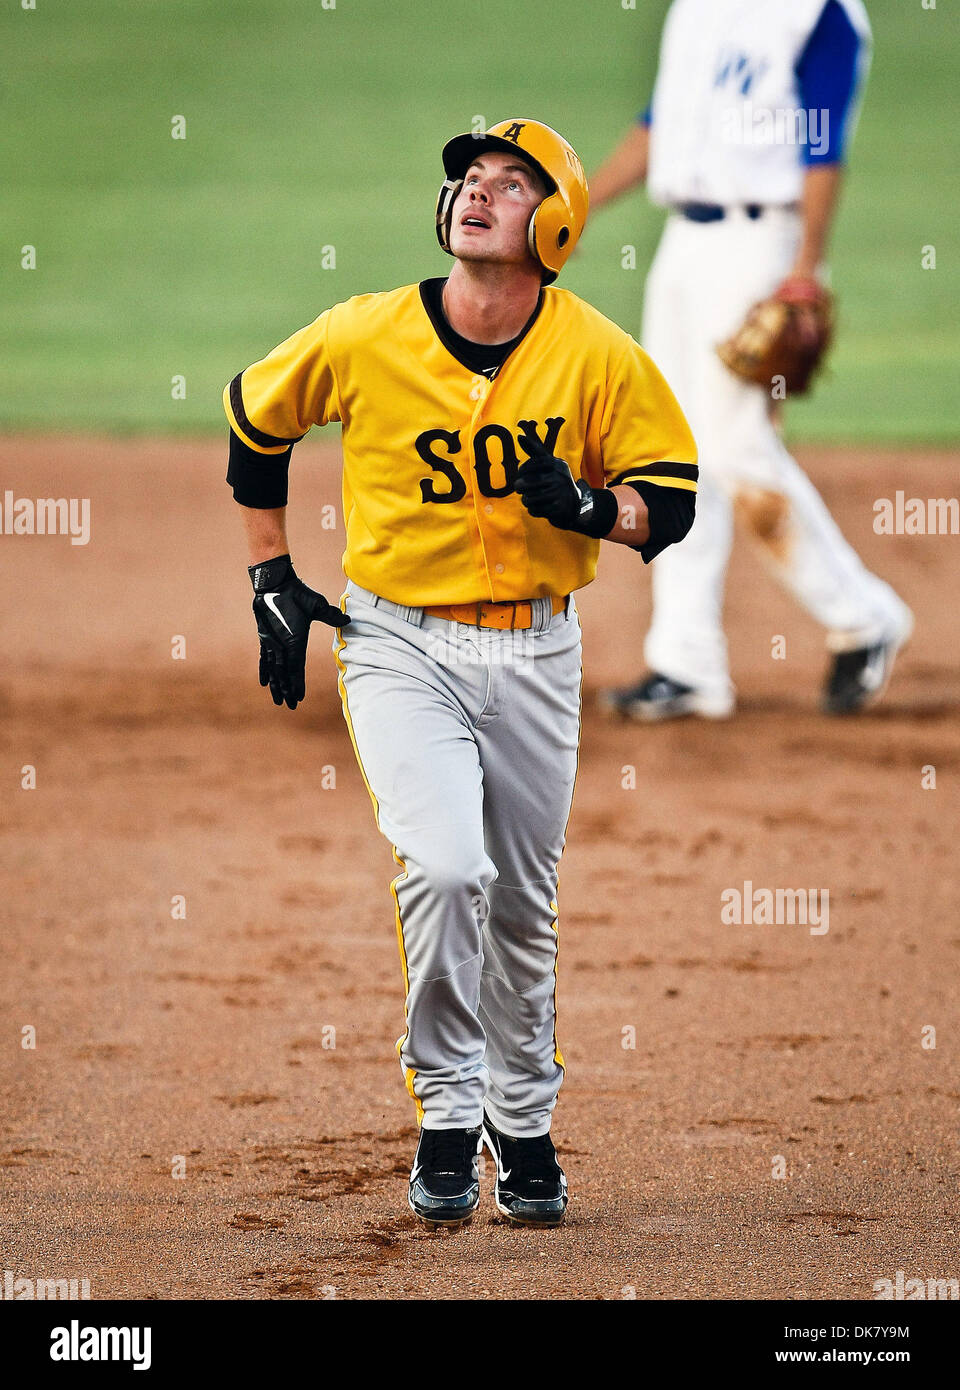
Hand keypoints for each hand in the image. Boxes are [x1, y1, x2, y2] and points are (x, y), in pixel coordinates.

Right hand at [249, 554, 349, 709]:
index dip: (297, 683)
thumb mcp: (316, 604)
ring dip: (276, 686)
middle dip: (287, 691)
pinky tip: (264, 683)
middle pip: (283, 674)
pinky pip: (263, 659)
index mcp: (293, 640)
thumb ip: (331, 615)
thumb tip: (349, 619)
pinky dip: (264, 671)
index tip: (299, 697)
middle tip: (290, 706)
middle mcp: (280, 645)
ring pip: (273, 670)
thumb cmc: (297, 594)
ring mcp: (270, 642)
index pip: (296, 668)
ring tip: (278, 701)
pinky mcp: (264, 638)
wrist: (273, 583)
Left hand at [514, 420, 589, 529]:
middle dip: (520, 487)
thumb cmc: (556, 480)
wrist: (575, 504)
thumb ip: (534, 449)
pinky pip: (535, 510)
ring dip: (525, 500)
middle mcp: (560, 478)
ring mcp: (560, 494)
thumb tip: (520, 436)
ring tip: (528, 499)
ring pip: (529, 498)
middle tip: (519, 488)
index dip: (522, 470)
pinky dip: (533, 510)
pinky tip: (537, 507)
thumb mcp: (549, 463)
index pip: (531, 465)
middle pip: (528, 483)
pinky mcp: (558, 509)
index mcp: (557, 464)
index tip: (520, 474)